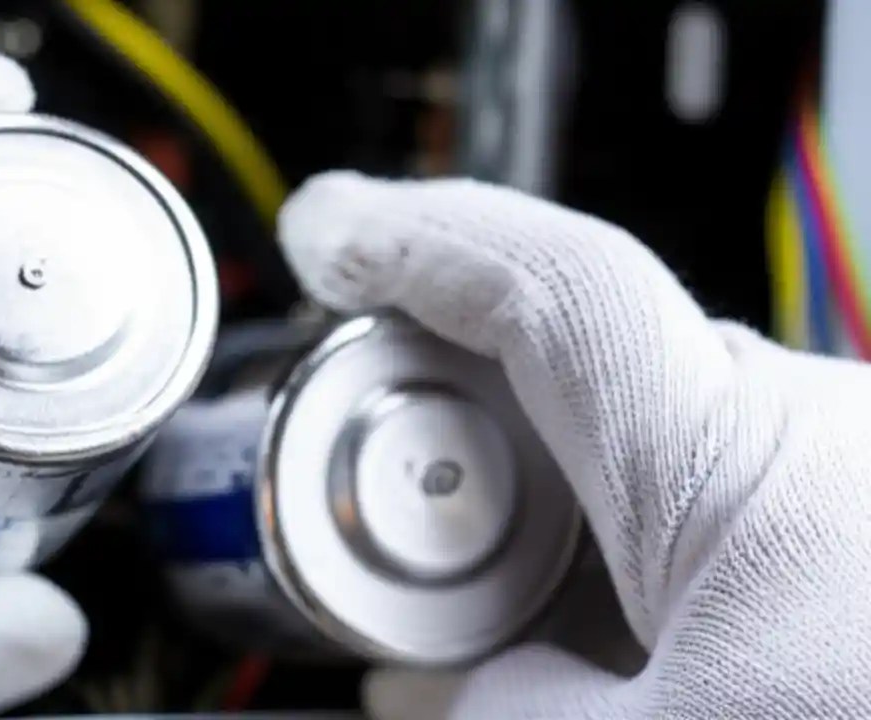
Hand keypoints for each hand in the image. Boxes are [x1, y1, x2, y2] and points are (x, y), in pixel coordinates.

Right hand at [279, 172, 870, 717]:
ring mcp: (815, 476)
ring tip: (494, 632)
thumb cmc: (860, 709)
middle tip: (374, 508)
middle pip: (560, 377)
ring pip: (615, 455)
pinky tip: (587, 642)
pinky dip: (606, 562)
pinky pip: (681, 508)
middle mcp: (790, 434)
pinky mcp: (826, 526)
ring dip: (531, 523)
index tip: (327, 231)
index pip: (550, 291)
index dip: (418, 242)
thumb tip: (455, 688)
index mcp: (736, 461)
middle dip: (448, 428)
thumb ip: (511, 706)